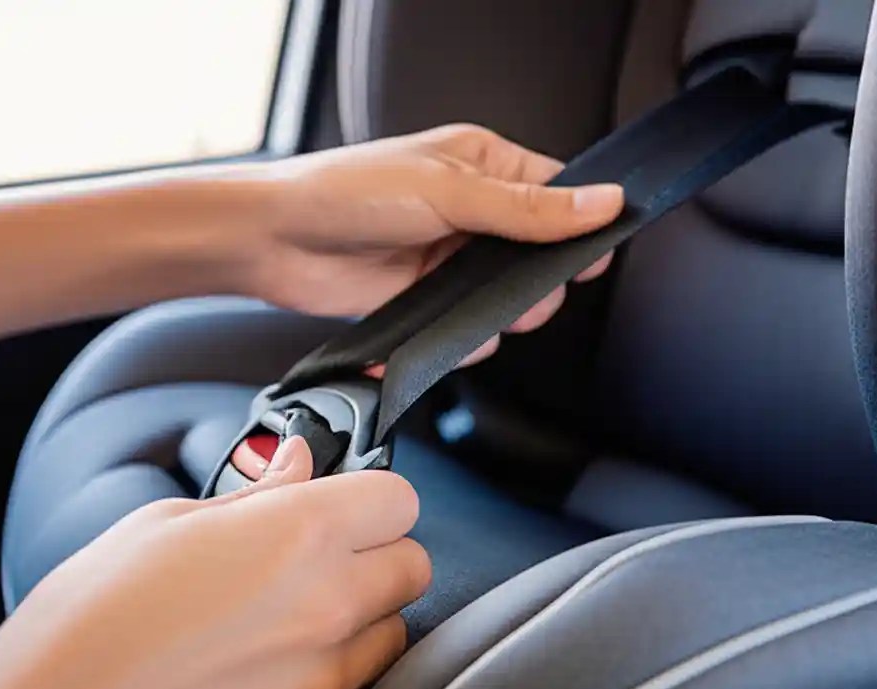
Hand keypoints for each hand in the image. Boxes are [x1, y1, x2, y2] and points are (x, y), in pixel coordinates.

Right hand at [0, 437, 428, 688]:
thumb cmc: (88, 619)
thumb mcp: (165, 525)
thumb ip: (255, 496)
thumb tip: (297, 464)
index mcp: (296, 534)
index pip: (399, 498)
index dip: (370, 497)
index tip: (342, 504)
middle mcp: (327, 606)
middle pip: (412, 566)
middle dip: (375, 556)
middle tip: (316, 560)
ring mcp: (324, 679)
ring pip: (392, 634)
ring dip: (359, 620)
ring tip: (284, 621)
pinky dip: (332, 678)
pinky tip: (271, 668)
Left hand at [250, 124, 623, 364]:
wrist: (275, 242)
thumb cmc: (346, 192)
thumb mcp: (448, 192)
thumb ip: (528, 208)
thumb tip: (601, 203)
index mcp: (482, 163)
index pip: (557, 191)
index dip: (580, 222)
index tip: (594, 252)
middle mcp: (470, 209)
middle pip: (540, 251)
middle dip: (542, 278)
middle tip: (531, 290)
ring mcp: (449, 256)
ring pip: (509, 295)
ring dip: (509, 312)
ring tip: (493, 313)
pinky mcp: (427, 298)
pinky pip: (471, 326)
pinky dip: (471, 338)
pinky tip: (456, 334)